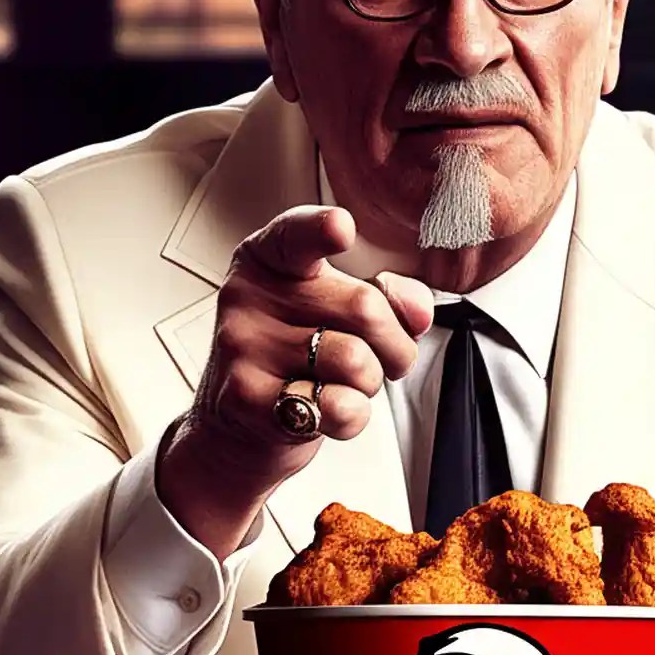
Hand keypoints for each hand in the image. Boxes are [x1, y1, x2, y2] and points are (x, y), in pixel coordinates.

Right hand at [157, 206, 433, 556]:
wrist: (236, 427)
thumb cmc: (296, 358)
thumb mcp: (336, 313)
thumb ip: (388, 298)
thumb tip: (418, 310)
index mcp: (268, 259)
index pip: (296, 235)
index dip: (322, 229)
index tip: (341, 227)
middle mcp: (247, 295)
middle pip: (365, 308)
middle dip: (396, 345)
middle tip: (380, 360)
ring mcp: (242, 346)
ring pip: (357, 362)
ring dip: (371, 384)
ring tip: (342, 385)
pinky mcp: (245, 398)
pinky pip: (337, 406)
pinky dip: (352, 416)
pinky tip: (326, 410)